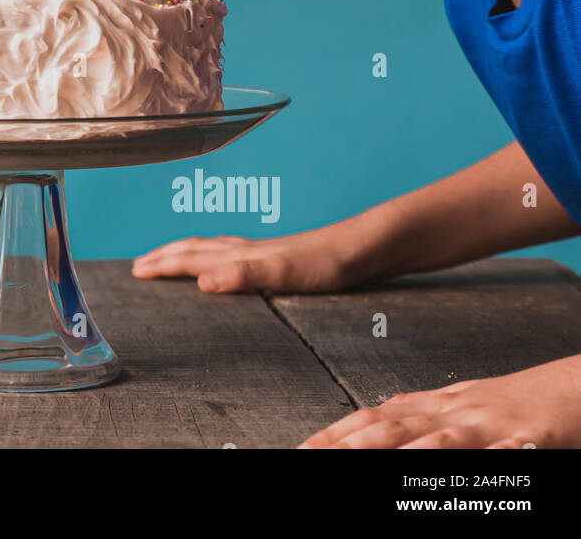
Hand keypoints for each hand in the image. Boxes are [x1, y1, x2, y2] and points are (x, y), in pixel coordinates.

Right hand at [132, 228, 359, 293]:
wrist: (364, 248)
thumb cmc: (327, 264)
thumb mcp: (284, 274)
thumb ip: (242, 275)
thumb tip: (199, 282)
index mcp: (241, 255)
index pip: (190, 259)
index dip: (162, 265)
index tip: (136, 271)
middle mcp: (246, 249)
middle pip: (195, 249)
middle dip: (165, 256)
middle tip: (140, 265)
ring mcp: (263, 251)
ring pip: (212, 248)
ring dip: (186, 253)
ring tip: (172, 257)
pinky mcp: (279, 258)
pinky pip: (233, 253)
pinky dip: (215, 256)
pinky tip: (228, 263)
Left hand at [298, 354, 580, 447]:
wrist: (575, 385)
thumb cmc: (515, 402)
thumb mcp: (460, 406)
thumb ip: (419, 415)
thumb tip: (371, 421)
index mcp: (434, 406)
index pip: (373, 418)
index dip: (336, 434)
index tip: (302, 447)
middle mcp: (452, 410)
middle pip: (391, 427)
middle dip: (347, 444)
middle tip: (311, 454)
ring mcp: (487, 423)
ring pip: (435, 439)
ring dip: (394, 452)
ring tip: (357, 459)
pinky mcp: (527, 437)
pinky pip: (498, 454)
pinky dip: (474, 461)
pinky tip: (449, 469)